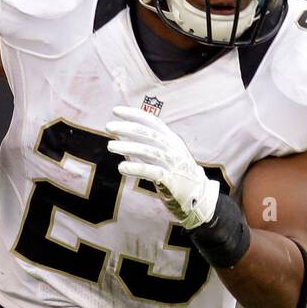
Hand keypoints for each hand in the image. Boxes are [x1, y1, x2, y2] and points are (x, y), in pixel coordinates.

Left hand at [105, 106, 218, 229]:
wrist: (199, 197)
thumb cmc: (178, 174)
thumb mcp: (168, 153)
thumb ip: (150, 144)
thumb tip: (126, 133)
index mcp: (171, 140)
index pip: (152, 121)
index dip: (134, 114)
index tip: (115, 110)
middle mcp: (173, 149)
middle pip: (148, 134)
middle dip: (127, 128)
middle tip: (108, 127)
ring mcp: (173, 164)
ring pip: (148, 151)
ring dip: (127, 147)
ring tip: (110, 146)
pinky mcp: (171, 181)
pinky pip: (152, 172)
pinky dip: (136, 169)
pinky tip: (121, 168)